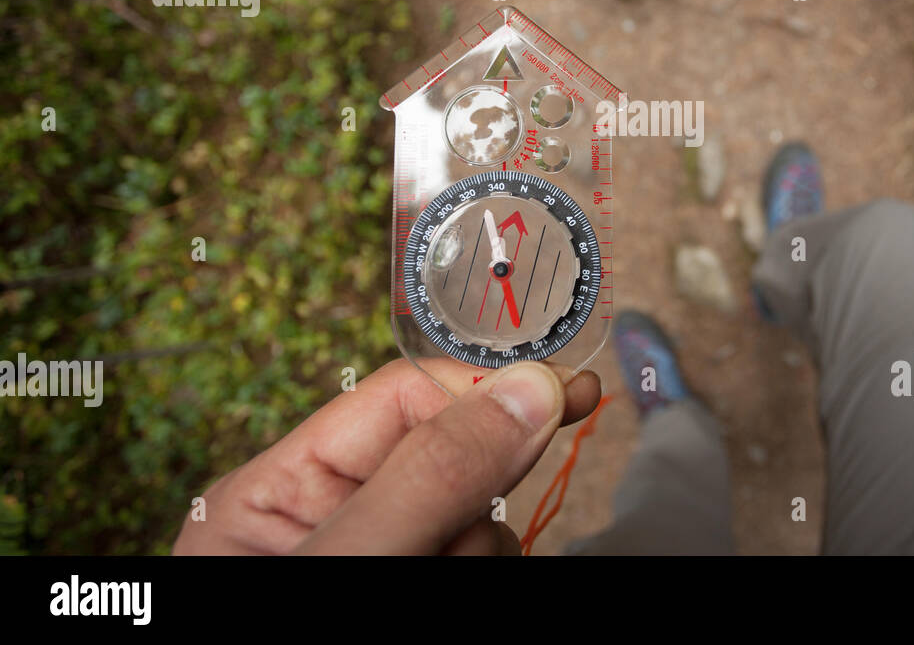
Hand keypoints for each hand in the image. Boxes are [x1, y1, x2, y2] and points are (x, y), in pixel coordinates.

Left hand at [173, 358, 600, 554]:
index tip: (568, 393)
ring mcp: (388, 560)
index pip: (400, 398)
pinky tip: (466, 590)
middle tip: (463, 541)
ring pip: (483, 518)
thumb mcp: (347, 559)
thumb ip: (431, 475)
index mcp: (282, 490)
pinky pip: (486, 555)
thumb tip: (532, 386)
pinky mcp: (427, 579)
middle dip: (483, 489)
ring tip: (442, 583)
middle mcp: (337, 523)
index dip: (482, 390)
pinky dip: (489, 571)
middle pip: (454, 455)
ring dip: (483, 549)